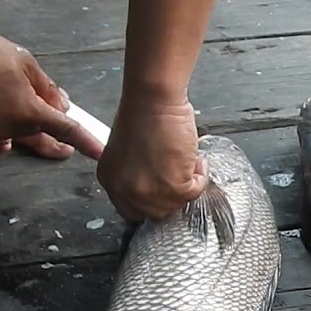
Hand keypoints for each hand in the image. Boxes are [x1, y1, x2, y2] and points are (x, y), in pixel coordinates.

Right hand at [0, 25, 104, 159]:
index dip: (86, 142)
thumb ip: (46, 86)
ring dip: (20, 117)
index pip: (66, 129)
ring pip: (17, 131)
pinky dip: (0, 121)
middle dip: (48, 123)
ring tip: (7, 88)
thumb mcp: (23, 61)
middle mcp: (12, 129)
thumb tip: (62, 105)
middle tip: (53, 116)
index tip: (101, 154)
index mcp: (30, 112)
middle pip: (40, 131)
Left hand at [96, 95, 206, 221]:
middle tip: (180, 174)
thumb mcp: (127, 152)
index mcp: (110, 180)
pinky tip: (195, 159)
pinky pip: (194, 192)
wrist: (154, 98)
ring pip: (176, 204)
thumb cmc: (143, 113)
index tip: (165, 190)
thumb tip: (156, 186)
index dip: (152, 201)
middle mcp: (125, 190)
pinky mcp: (172, 186)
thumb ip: (135, 175)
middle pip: (155, 213)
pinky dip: (200, 177)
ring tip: (187, 161)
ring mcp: (148, 191)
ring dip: (187, 184)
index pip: (131, 210)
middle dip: (171, 195)